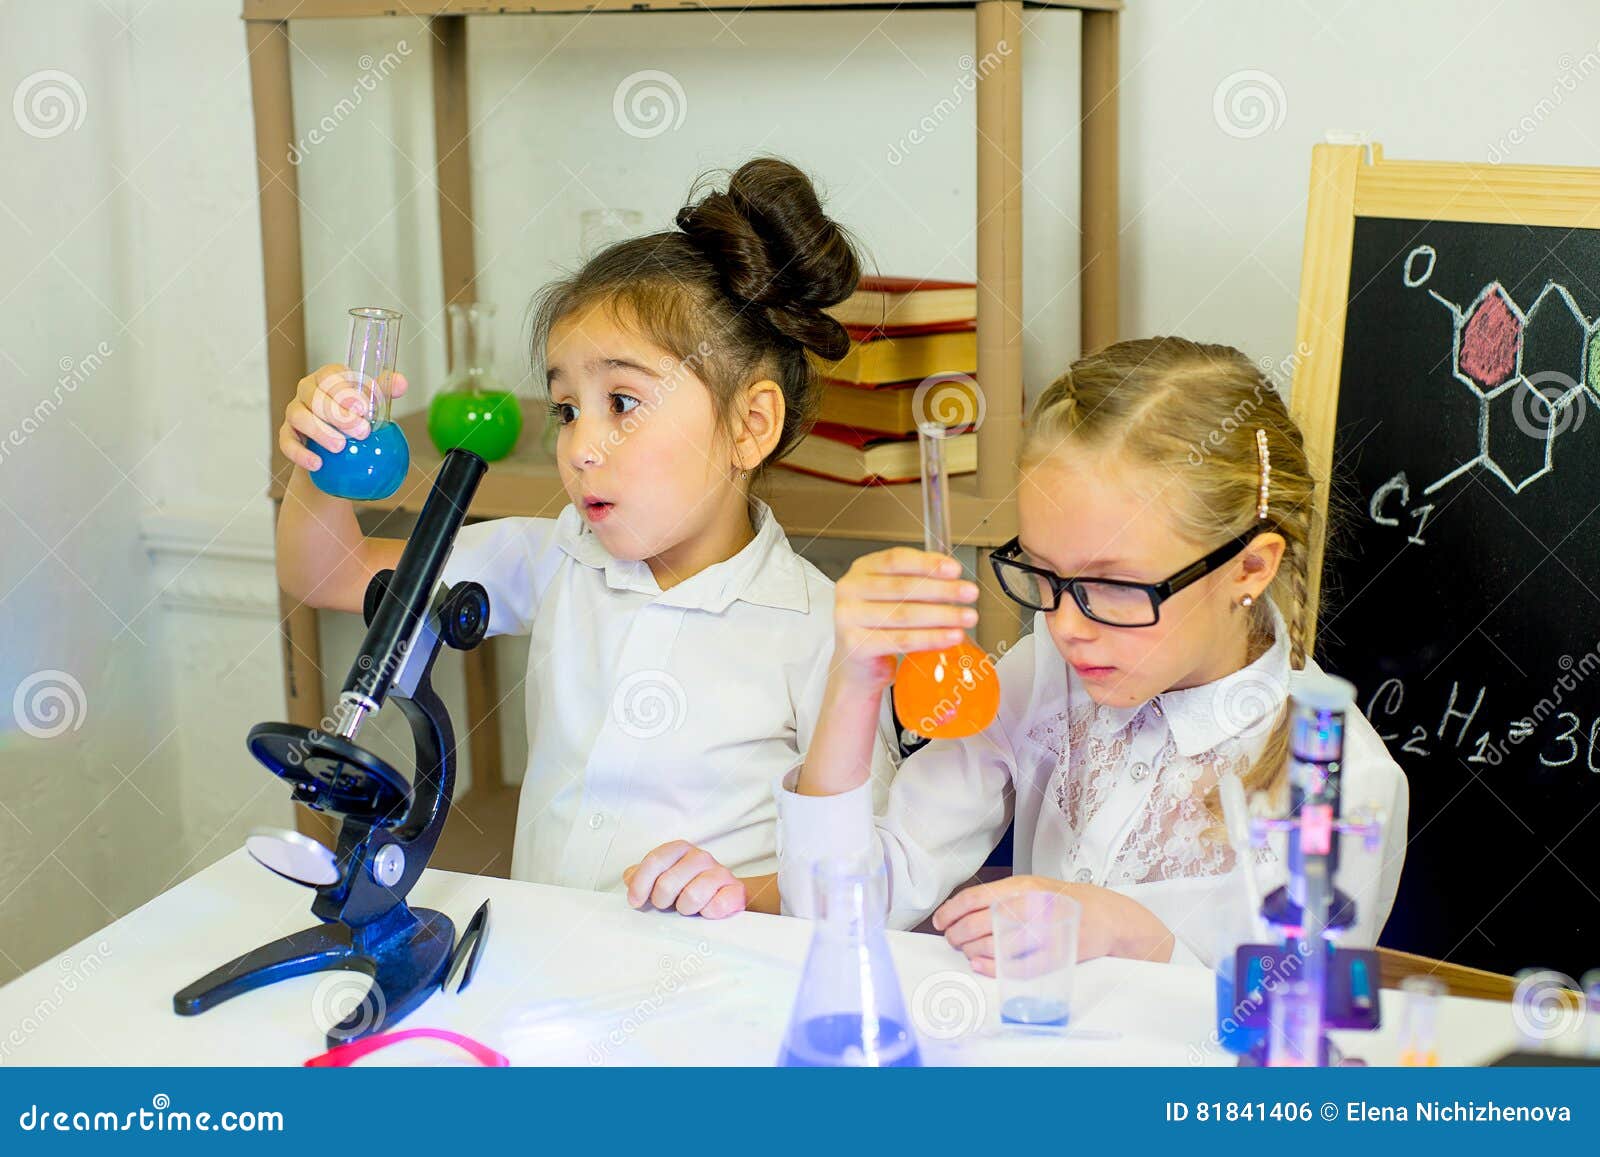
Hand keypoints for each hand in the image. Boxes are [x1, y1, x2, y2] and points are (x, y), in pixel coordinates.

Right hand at [278, 363, 409, 471]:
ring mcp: (294, 412)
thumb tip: (401, 383)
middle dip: (338, 414)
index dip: (345, 391)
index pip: (330, 376)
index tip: (363, 409)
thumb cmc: (353, 417)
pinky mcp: (286, 435)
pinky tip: (317, 463)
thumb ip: (384, 391)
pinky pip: (287, 442)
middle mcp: (307, 391)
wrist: (336, 450)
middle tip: (361, 432)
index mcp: (327, 378)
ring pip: (299, 416)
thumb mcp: (369, 403)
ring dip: (319, 431)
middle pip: (314, 396)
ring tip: (340, 447)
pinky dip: (300, 453)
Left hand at [623, 841, 746, 917]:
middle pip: (667, 883)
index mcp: (680, 849)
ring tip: (688, 908)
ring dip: (685, 909)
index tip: (635, 902)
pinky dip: (707, 914)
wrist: (724, 894)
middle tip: (667, 905)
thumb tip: (629, 877)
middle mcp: (700, 857)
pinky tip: (707, 911)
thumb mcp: (663, 877)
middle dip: (662, 901)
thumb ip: (642, 875)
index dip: (641, 884)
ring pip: (691, 896)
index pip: (655, 861)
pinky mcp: (736, 890)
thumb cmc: (689, 885)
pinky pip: (716, 906)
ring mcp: (720, 872)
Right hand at [831, 547, 978, 692]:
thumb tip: (954, 579)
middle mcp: (850, 590)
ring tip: (967, 617)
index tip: (955, 570)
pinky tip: (951, 636)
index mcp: (861, 569)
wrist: (858, 665)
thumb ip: (916, 583)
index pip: (896, 560)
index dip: (928, 563)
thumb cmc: (879, 626)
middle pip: (903, 587)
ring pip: (905, 614)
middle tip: (970, 593)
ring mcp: (848, 618)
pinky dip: (931, 638)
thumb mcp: (891, 596)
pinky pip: (902, 640)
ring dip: (943, 615)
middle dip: (943, 590)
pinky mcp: (856, 646)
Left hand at [930, 875, 1172, 974]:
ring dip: (973, 952)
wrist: (1107, 916)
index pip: (975, 898)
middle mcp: (1031, 907)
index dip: (951, 912)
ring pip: (994, 946)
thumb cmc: (1063, 902)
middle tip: (952, 940)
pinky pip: (1016, 966)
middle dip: (958, 936)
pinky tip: (982, 966)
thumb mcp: (1031, 888)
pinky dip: (993, 968)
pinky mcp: (1054, 956)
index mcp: (1022, 887)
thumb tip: (961, 913)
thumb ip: (1001, 897)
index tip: (939, 921)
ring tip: (967, 952)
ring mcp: (1043, 933)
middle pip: (979, 925)